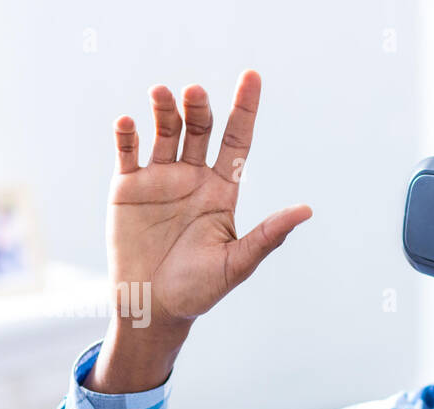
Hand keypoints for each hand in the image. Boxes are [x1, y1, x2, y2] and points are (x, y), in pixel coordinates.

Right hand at [108, 70, 311, 334]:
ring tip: (163, 93)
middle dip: (199, 108)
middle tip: (195, 92)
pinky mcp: (128, 187)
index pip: (237, 140)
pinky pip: (127, 152)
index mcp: (222, 191)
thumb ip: (269, 235)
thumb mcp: (238, 263)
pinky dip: (127, 134)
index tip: (251, 76)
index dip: (244, 108)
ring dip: (165, 110)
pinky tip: (128, 122)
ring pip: (165, 132)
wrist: (153, 307)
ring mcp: (160, 179)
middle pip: (200, 129)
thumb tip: (307, 211)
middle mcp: (193, 178)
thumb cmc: (199, 290)